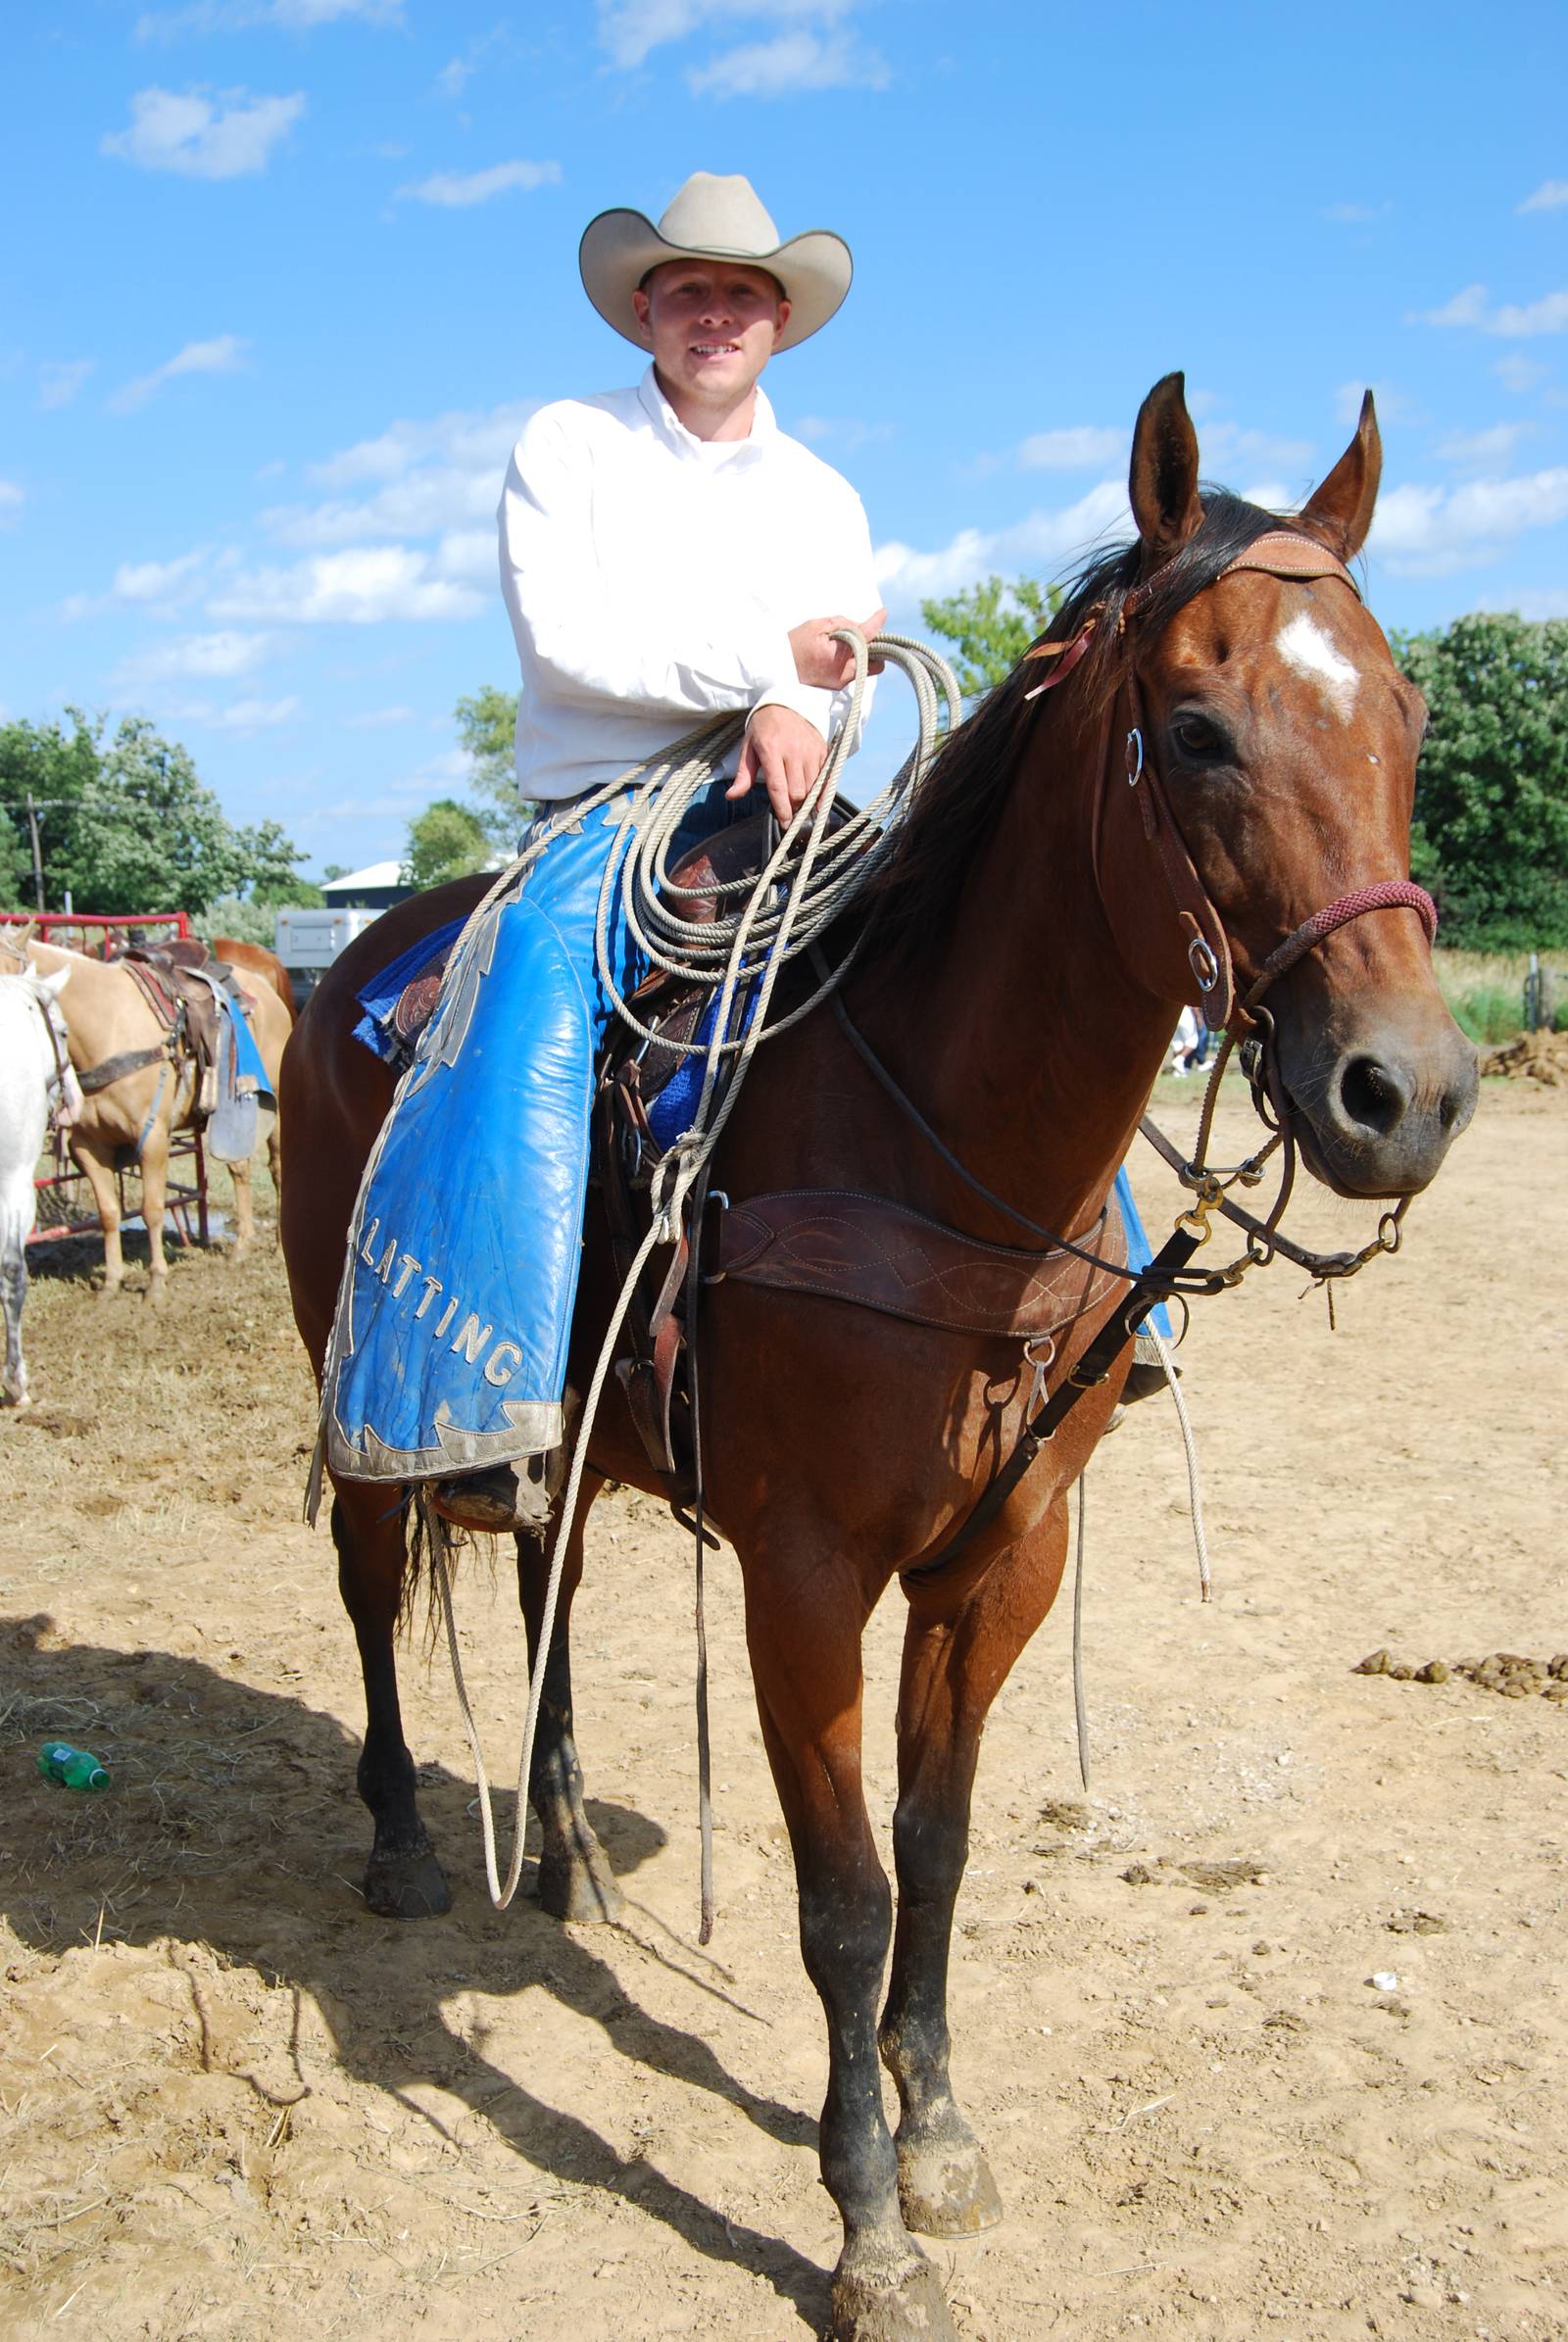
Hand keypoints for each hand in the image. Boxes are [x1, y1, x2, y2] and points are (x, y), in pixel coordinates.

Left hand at [728, 704, 827, 824]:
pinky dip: (822, 792)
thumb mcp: (748, 748)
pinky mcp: (822, 749)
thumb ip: (744, 775)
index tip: (785, 824)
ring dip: (808, 801)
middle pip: (798, 791)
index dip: (782, 809)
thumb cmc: (763, 728)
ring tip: (800, 806)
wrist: (785, 703)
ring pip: (813, 787)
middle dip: (795, 807)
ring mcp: (810, 750)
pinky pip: (826, 777)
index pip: (778, 787)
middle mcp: (793, 750)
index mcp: (771, 750)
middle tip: (790, 814)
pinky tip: (817, 802)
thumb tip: (732, 796)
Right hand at [788, 606, 886, 689]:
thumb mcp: (817, 626)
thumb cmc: (794, 645)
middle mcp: (844, 672)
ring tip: (852, 642)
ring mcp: (841, 681)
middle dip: (876, 648)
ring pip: (867, 668)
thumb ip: (843, 624)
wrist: (776, 669)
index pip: (867, 636)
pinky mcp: (836, 686)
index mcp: (839, 654)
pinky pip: (855, 672)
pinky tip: (842, 652)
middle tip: (867, 634)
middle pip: (877, 662)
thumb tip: (860, 626)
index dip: (877, 622)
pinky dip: (854, 660)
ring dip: (865, 654)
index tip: (882, 613)